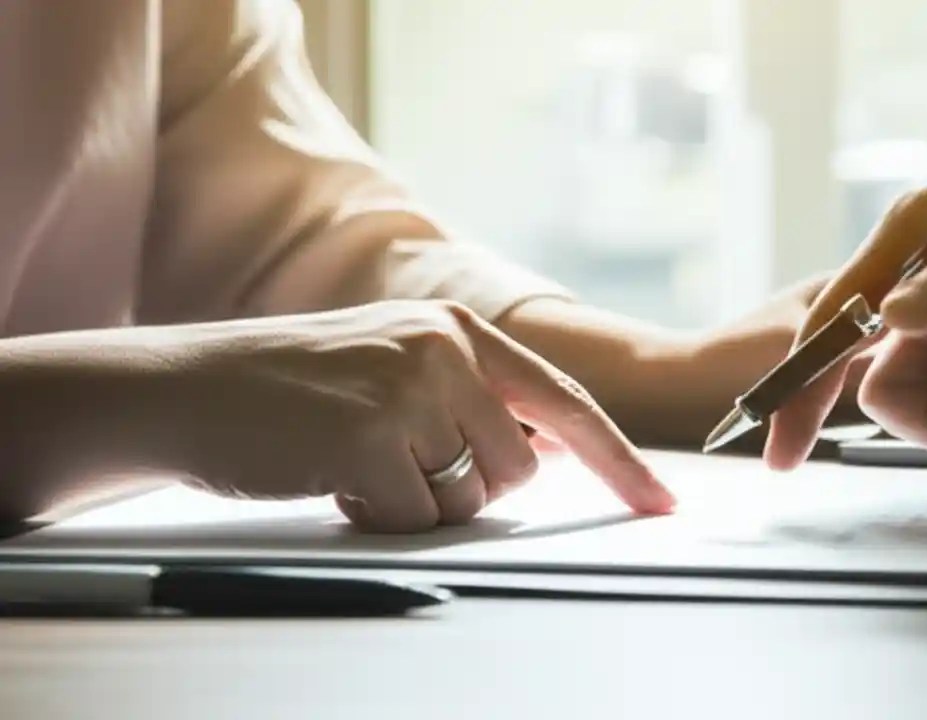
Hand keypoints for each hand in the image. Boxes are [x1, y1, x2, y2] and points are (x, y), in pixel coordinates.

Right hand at [138, 300, 673, 530]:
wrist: (190, 386)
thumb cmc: (291, 387)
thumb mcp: (392, 364)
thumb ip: (469, 396)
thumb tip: (542, 453)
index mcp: (455, 329)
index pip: (563, 403)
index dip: (617, 459)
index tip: (658, 499)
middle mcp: (443, 349)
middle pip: (519, 469)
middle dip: (467, 486)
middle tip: (396, 460)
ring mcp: (409, 390)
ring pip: (468, 499)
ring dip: (416, 500)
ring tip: (355, 460)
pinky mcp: (371, 437)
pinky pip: (413, 520)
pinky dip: (376, 516)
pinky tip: (331, 475)